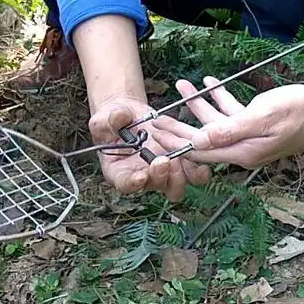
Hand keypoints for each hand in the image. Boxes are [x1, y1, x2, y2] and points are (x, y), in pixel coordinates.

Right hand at [89, 94, 210, 199]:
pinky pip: (192, 174)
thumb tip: (119, 117)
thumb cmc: (114, 122)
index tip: (140, 176)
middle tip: (163, 160)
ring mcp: (163, 173)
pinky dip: (197, 167)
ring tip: (183, 154)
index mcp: (120, 172)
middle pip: (155, 186)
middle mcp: (143, 177)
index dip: (133, 183)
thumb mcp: (105, 118)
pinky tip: (199, 152)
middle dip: (162, 176)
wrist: (130, 116)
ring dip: (182, 174)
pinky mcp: (179, 164)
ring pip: (176, 185)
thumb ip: (109, 120)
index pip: (125, 184)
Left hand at [152, 76, 303, 167]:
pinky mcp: (258, 124)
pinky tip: (210, 82)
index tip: (153, 131)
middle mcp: (243, 149)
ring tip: (181, 84)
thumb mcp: (265, 116)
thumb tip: (199, 140)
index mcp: (242, 153)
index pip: (199, 150)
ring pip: (216, 123)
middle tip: (154, 115)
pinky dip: (220, 99)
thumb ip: (231, 129)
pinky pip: (232, 114)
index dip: (174, 141)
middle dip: (177, 125)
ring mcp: (250, 138)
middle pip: (202, 140)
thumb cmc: (301, 110)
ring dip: (198, 104)